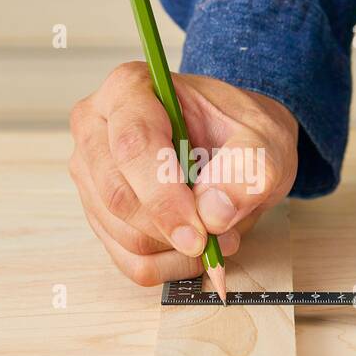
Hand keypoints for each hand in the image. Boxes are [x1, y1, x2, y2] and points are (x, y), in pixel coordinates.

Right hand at [69, 62, 297, 285]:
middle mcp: (97, 129)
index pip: (133, 145)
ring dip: (178, 249)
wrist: (233, 144)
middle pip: (118, 195)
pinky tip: (198, 248)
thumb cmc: (238, 130)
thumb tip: (214, 212)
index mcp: (128, 90)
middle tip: (222, 233)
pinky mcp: (100, 215)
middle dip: (173, 228)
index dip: (164, 195)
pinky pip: (129, 260)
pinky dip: (170, 265)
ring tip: (219, 230)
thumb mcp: (264, 138)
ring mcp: (92, 175)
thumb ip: (248, 167)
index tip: (201, 230)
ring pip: (124, 235)